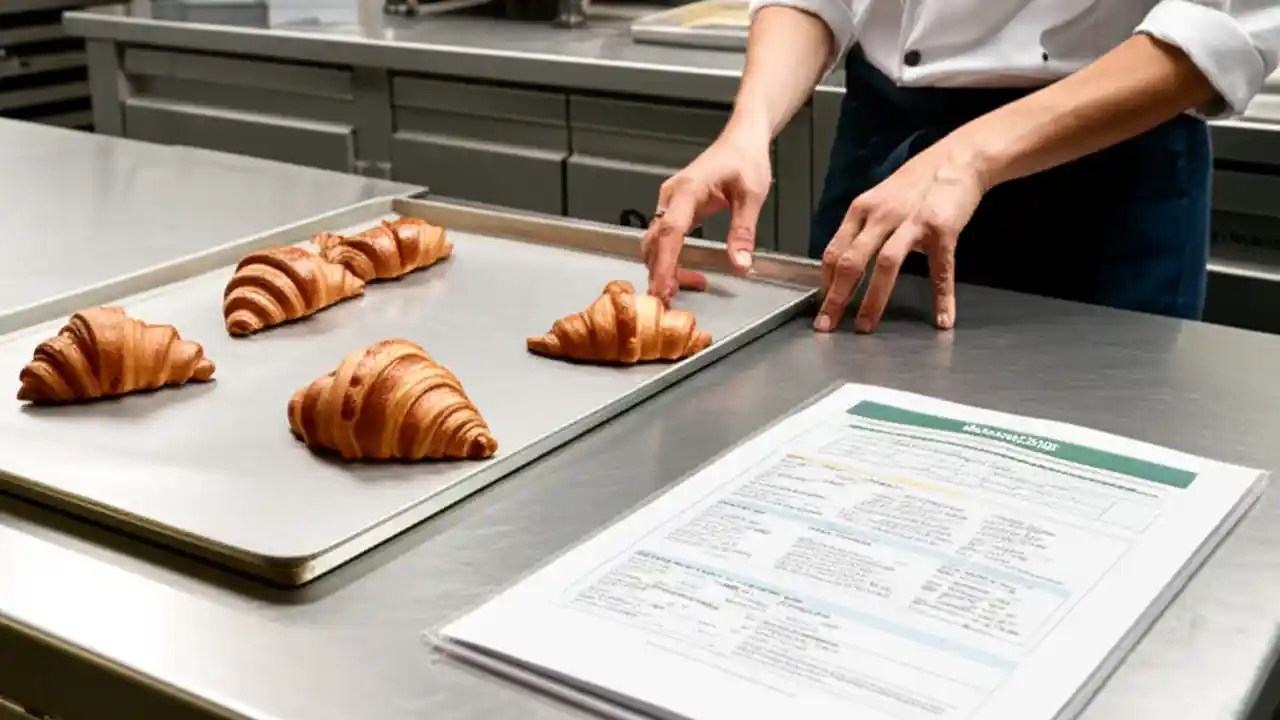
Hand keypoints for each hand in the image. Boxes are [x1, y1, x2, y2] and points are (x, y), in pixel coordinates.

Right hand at [643, 130, 772, 303]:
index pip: (669, 232)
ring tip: (679, 290)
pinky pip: (663, 237)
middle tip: (669, 300)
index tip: (662, 289)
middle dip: (659, 271)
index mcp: (688, 190)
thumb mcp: (752, 196)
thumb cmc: (746, 159)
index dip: (664, 264)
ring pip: (655, 241)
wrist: (741, 139)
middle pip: (655, 240)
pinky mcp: (673, 207)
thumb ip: (743, 231)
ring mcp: (669, 202)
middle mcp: (671, 196)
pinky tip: (682, 275)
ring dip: (663, 267)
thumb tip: (740, 265)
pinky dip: (668, 258)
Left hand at [816, 143, 986, 332]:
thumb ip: (863, 227)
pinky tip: (943, 319)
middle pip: (852, 261)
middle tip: (826, 324)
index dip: (826, 281)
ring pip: (885, 265)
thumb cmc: (917, 181)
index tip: (822, 304)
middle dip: (836, 297)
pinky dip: (942, 297)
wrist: (959, 158)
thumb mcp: (880, 199)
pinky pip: (941, 270)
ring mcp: (912, 223)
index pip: (834, 250)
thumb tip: (845, 260)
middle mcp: (882, 216)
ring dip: (873, 300)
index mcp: (862, 209)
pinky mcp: (942, 230)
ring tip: (865, 327)